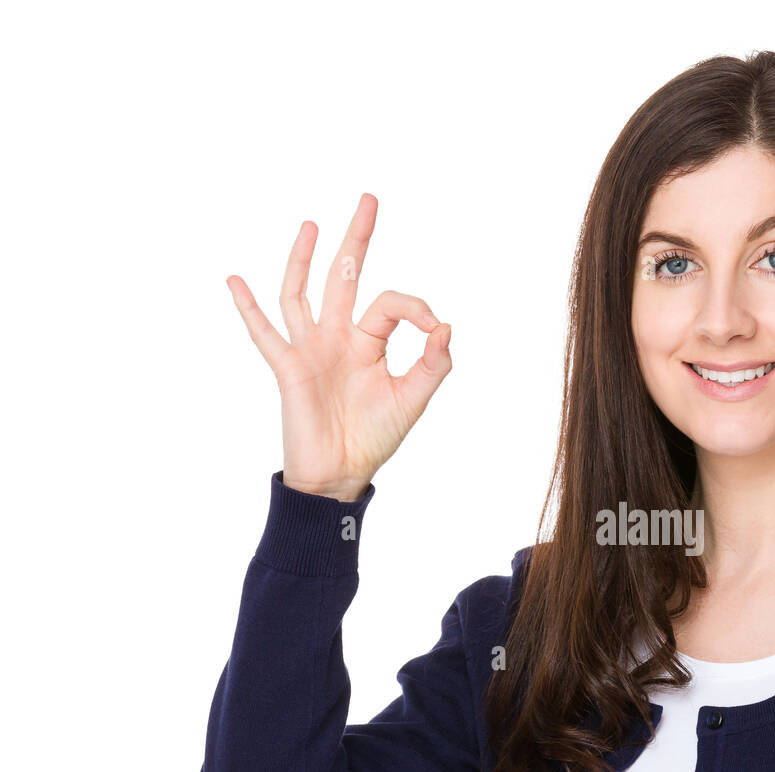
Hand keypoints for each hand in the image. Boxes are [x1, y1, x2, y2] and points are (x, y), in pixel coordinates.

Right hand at [226, 192, 451, 501]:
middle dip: (357, 240)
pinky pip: (264, 333)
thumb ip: (434, 364)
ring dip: (304, 259)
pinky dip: (247, 308)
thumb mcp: (414, 399)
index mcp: (369, 342)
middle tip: (369, 200)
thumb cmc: (374, 437)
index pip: (390, 303)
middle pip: (345, 277)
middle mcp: (338, 338)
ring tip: (312, 225)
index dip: (417, 308)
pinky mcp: (289, 367)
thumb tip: (446, 325)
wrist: (341, 473)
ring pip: (302, 293)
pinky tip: (234, 280)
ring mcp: (310, 349)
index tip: (434, 329)